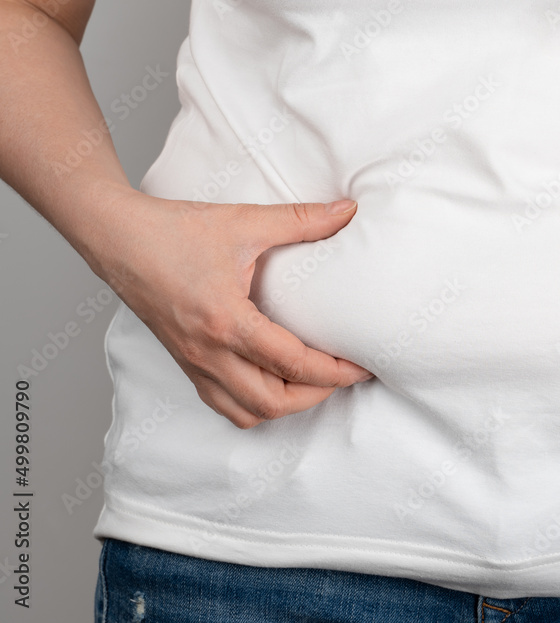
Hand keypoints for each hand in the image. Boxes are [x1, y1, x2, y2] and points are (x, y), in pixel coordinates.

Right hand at [90, 189, 373, 428]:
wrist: (115, 237)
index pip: (293, 364)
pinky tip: (273, 381)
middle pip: (274, 402)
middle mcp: (208, 353)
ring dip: (287, 404)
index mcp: (226, 321)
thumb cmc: (174, 230)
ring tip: (314, 380)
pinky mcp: (185, 363)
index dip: (336, 372)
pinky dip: (255, 404)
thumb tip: (348, 211)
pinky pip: (224, 404)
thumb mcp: (244, 221)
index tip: (362, 366)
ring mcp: (193, 363)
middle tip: (344, 374)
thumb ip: (301, 220)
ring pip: (248, 413)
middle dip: (317, 395)